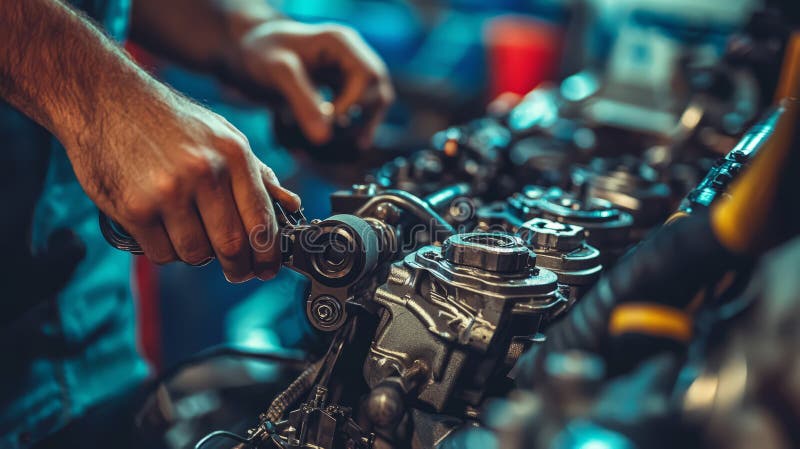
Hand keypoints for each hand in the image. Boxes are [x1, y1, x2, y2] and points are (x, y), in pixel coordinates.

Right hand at [68, 87, 299, 281]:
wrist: (105, 99)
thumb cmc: (170, 120)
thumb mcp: (222, 135)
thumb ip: (256, 173)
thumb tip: (290, 205)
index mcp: (234, 154)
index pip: (261, 221)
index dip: (268, 255)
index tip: (267, 268)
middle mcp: (205, 172)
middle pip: (232, 246)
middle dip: (238, 267)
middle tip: (236, 271)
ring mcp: (168, 191)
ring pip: (196, 254)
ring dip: (197, 255)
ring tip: (191, 234)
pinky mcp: (134, 208)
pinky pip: (161, 253)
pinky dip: (165, 250)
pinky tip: (162, 229)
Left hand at [233, 20, 393, 148]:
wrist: (252, 53)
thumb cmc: (262, 53)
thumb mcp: (278, 73)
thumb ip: (301, 102)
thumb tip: (324, 138)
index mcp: (341, 43)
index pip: (368, 76)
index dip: (354, 103)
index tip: (329, 121)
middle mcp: (352, 57)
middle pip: (378, 93)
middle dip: (361, 121)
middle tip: (332, 141)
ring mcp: (351, 74)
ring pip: (373, 107)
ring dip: (359, 129)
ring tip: (333, 148)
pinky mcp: (345, 91)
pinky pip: (358, 114)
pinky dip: (347, 132)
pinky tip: (326, 145)